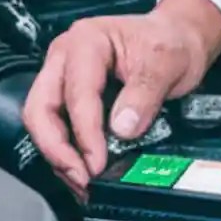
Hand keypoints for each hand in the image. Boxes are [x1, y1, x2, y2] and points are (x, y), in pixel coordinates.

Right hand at [22, 0, 220, 197]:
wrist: (179, 37)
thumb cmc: (172, 43)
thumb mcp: (168, 63)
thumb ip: (144, 95)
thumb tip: (121, 130)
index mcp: (87, 41)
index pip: (76, 93)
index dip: (85, 133)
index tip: (98, 165)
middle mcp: (65, 57)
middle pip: (41, 108)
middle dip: (57, 149)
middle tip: (82, 179)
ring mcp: (63, 76)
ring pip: (42, 121)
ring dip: (59, 156)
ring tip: (84, 184)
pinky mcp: (68, 96)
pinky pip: (56, 126)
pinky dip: (67, 152)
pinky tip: (84, 172)